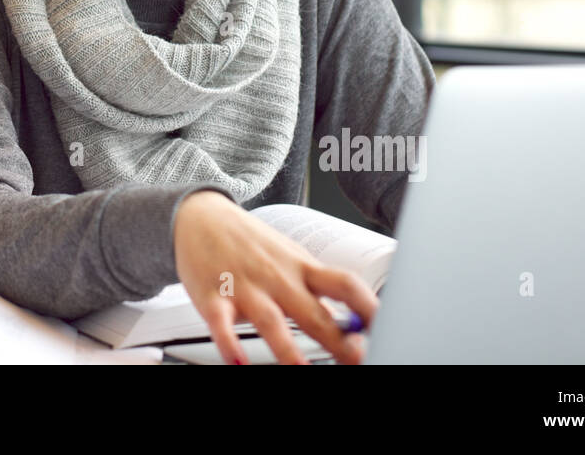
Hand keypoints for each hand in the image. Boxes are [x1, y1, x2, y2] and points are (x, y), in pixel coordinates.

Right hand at [172, 190, 378, 364]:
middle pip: (313, 311)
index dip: (368, 306)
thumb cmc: (248, 242)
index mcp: (300, 267)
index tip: (386, 327)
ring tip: (302, 370)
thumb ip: (315, 289)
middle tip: (356, 359)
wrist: (198, 216)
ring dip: (288, 350)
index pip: (343, 284)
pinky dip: (230, 344)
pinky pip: (222, 324)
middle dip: (338, 341)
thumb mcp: (287, 256)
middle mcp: (277, 277)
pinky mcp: (212, 296)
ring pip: (271, 321)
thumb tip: (353, 324)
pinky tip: (239, 361)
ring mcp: (245, 287)